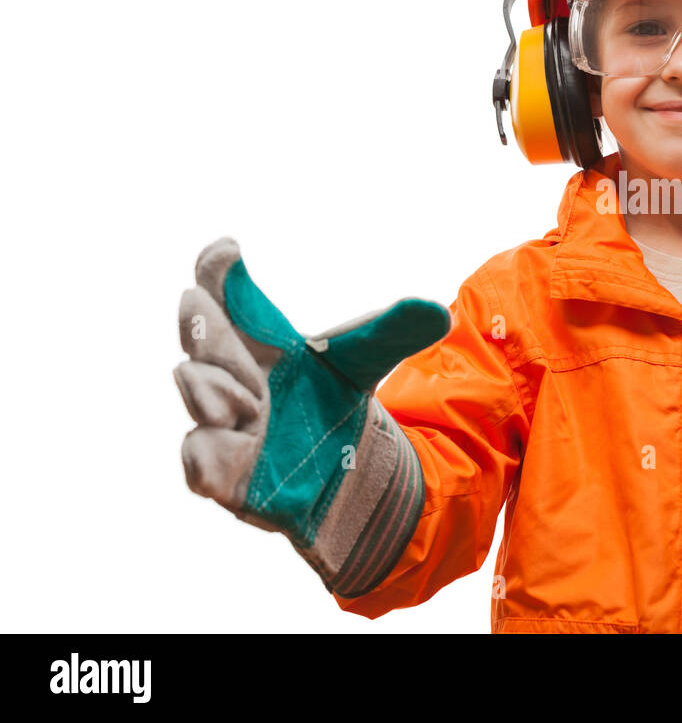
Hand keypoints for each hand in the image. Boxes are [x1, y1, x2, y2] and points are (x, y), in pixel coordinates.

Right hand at [174, 237, 450, 592]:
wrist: (346, 470)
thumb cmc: (336, 400)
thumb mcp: (366, 360)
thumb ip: (395, 333)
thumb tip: (439, 312)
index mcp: (260, 341)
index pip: (229, 298)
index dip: (218, 272)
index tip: (225, 249)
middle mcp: (234, 379)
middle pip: (207, 346)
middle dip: (200, 326)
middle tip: (195, 300)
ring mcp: (228, 428)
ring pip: (201, 405)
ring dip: (206, 389)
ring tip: (232, 388)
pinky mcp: (231, 479)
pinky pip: (201, 468)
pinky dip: (201, 459)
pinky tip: (204, 450)